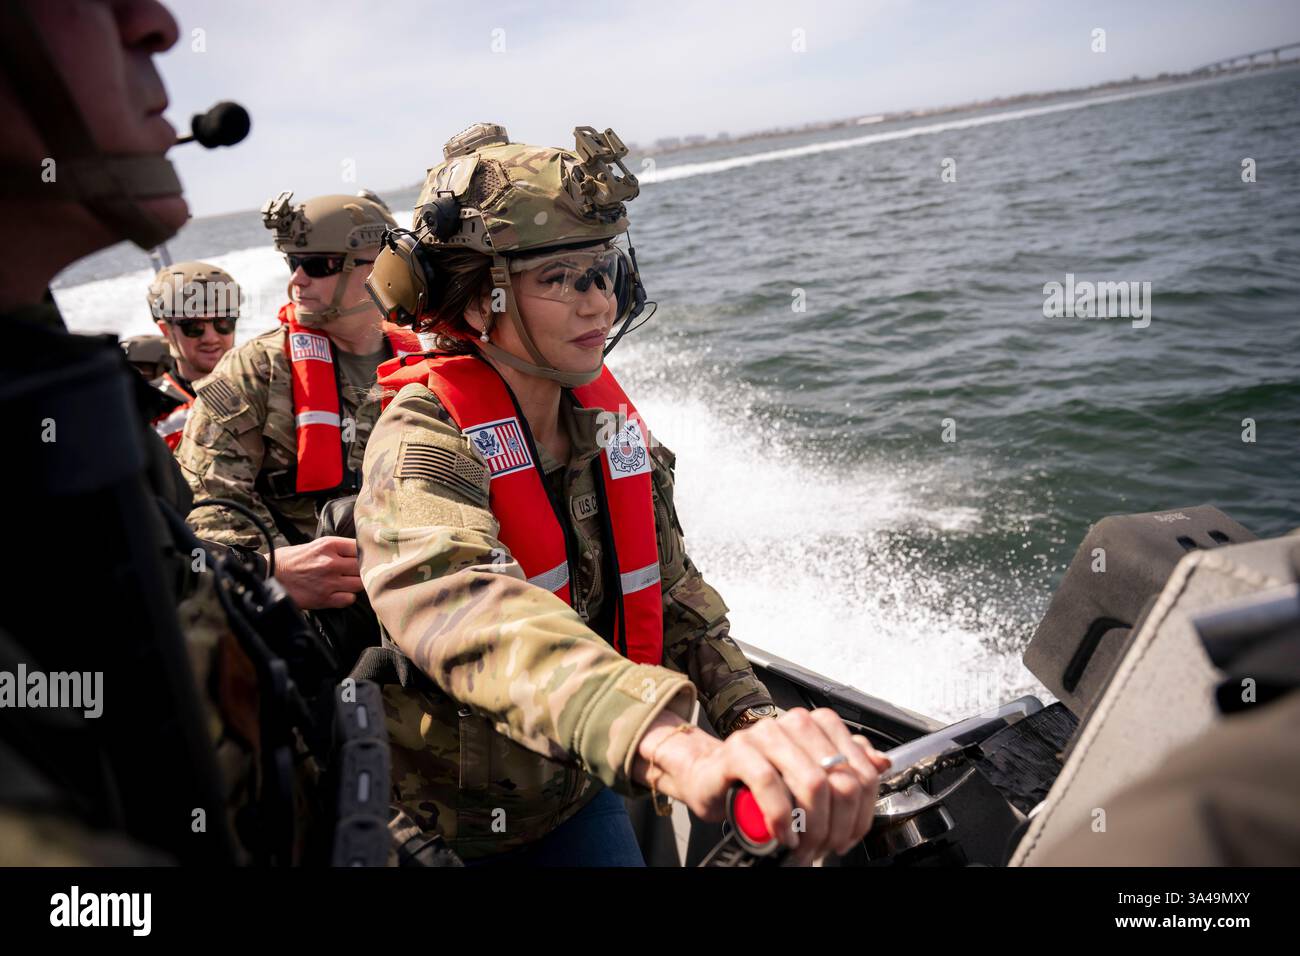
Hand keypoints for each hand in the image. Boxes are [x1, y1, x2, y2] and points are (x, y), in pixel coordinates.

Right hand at [271, 535, 362, 609]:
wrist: (271, 575)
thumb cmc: (293, 559)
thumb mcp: (316, 545)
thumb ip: (338, 548)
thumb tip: (361, 552)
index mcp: (329, 545)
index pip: (361, 547)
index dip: (365, 553)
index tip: (366, 557)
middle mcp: (331, 562)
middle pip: (364, 566)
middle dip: (363, 569)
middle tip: (356, 572)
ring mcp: (329, 582)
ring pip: (359, 584)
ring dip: (356, 584)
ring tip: (347, 582)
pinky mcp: (325, 598)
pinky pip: (349, 599)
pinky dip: (347, 597)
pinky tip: (340, 593)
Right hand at [635, 707, 890, 865]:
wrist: (710, 776)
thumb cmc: (759, 776)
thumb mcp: (808, 772)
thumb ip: (846, 763)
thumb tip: (881, 764)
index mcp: (818, 725)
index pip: (861, 770)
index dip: (860, 812)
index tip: (847, 836)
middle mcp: (795, 724)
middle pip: (840, 780)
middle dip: (836, 824)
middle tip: (823, 846)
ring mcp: (766, 735)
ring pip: (811, 782)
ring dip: (811, 826)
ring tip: (802, 845)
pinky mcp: (738, 750)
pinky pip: (769, 783)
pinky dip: (780, 816)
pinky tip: (782, 833)